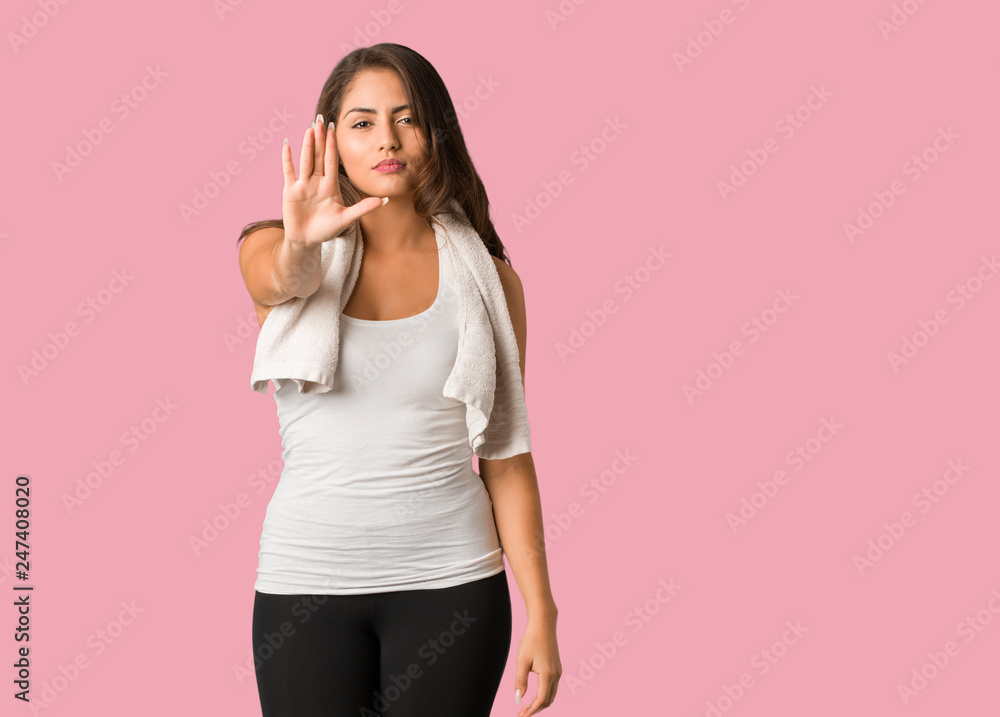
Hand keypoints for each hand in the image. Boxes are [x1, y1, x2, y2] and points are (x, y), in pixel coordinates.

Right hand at [281, 113, 386, 247]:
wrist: (307, 241)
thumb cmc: (326, 230)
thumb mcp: (346, 218)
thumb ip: (363, 208)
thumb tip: (385, 200)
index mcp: (330, 185)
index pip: (332, 160)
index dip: (333, 145)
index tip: (335, 128)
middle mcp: (316, 181)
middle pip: (318, 155)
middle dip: (320, 138)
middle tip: (321, 118)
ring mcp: (303, 185)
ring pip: (305, 160)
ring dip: (307, 145)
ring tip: (310, 128)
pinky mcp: (290, 191)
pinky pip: (288, 171)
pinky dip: (287, 158)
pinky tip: (287, 144)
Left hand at [514, 616, 561, 716]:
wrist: (543, 625)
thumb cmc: (531, 640)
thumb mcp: (522, 661)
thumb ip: (520, 681)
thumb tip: (518, 698)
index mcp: (547, 675)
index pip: (541, 700)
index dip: (531, 711)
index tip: (521, 716)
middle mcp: (556, 675)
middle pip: (548, 700)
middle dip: (535, 709)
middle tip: (521, 713)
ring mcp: (558, 672)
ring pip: (551, 695)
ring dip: (540, 703)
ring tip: (526, 706)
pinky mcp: (557, 668)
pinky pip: (552, 687)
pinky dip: (544, 695)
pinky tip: (533, 695)